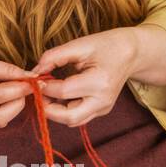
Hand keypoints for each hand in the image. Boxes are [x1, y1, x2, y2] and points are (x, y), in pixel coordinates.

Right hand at [0, 42, 32, 127]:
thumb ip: (5, 70)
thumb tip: (30, 77)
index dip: (21, 89)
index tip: (35, 81)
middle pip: (1, 117)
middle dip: (18, 103)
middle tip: (25, 86)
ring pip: (0, 121)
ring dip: (12, 107)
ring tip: (14, 88)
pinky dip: (4, 109)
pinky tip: (4, 96)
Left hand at [30, 25, 165, 125]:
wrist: (130, 53)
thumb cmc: (105, 45)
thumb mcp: (79, 45)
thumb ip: (54, 57)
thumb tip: (34, 72)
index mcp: (100, 82)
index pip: (63, 91)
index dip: (44, 86)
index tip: (35, 78)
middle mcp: (103, 100)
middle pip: (68, 117)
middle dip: (48, 108)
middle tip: (37, 94)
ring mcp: (104, 108)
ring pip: (72, 121)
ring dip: (55, 112)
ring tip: (47, 94)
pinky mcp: (102, 111)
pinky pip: (78, 117)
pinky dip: (65, 110)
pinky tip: (59, 95)